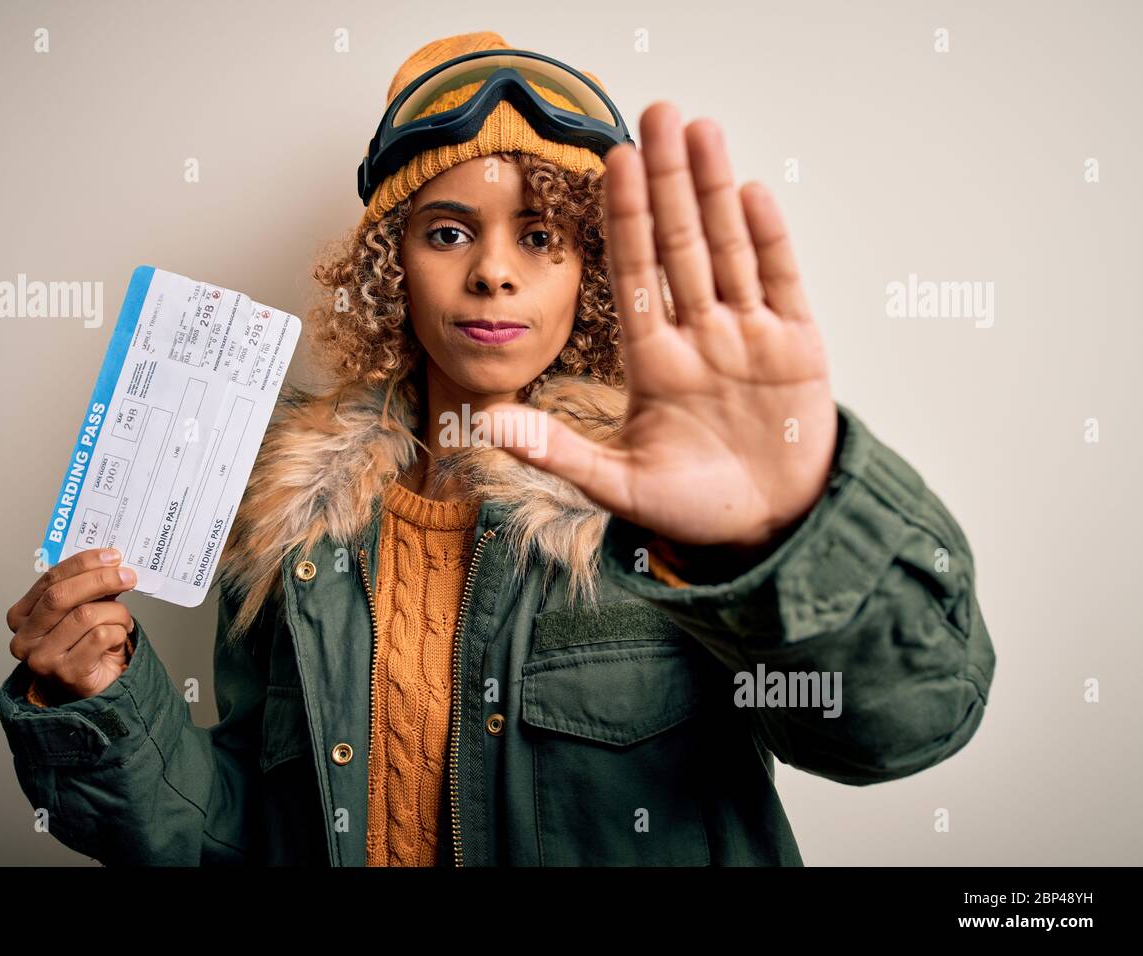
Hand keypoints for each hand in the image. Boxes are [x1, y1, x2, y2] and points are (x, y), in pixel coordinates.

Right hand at [6, 548, 137, 701]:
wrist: (95, 685)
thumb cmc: (87, 645)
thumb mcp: (82, 609)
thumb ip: (88, 588)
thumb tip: (111, 564)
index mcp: (22, 615)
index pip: (50, 579)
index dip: (83, 564)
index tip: (112, 556)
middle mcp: (24, 638)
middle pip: (61, 596)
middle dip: (100, 580)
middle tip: (127, 576)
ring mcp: (41, 658)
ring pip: (85, 616)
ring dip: (116, 613)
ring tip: (124, 620)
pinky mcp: (65, 673)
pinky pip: (100, 637)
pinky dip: (119, 631)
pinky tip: (119, 637)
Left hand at [492, 102, 837, 547]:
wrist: (769, 532)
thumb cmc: (694, 512)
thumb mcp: (620, 485)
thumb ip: (558, 451)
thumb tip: (486, 422)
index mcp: (653, 362)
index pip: (634, 272)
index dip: (624, 216)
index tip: (612, 160)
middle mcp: (698, 336)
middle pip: (680, 244)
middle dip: (668, 180)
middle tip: (658, 113)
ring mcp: (747, 336)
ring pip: (729, 248)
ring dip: (715, 190)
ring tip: (702, 130)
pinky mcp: (797, 346)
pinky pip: (780, 281)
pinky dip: (768, 238)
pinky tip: (750, 191)